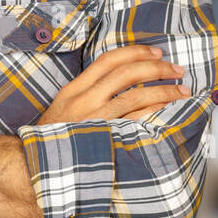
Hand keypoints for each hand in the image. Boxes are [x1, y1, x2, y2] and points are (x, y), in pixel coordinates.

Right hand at [36, 45, 189, 124]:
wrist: (36, 165)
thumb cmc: (52, 137)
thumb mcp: (63, 107)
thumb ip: (87, 92)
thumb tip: (121, 80)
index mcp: (74, 89)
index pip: (108, 60)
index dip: (135, 52)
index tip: (155, 52)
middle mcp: (84, 101)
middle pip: (126, 74)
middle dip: (156, 67)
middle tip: (175, 69)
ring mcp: (94, 119)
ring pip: (135, 96)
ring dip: (163, 90)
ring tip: (181, 90)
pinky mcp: (105, 138)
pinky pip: (135, 121)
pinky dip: (154, 112)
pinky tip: (167, 109)